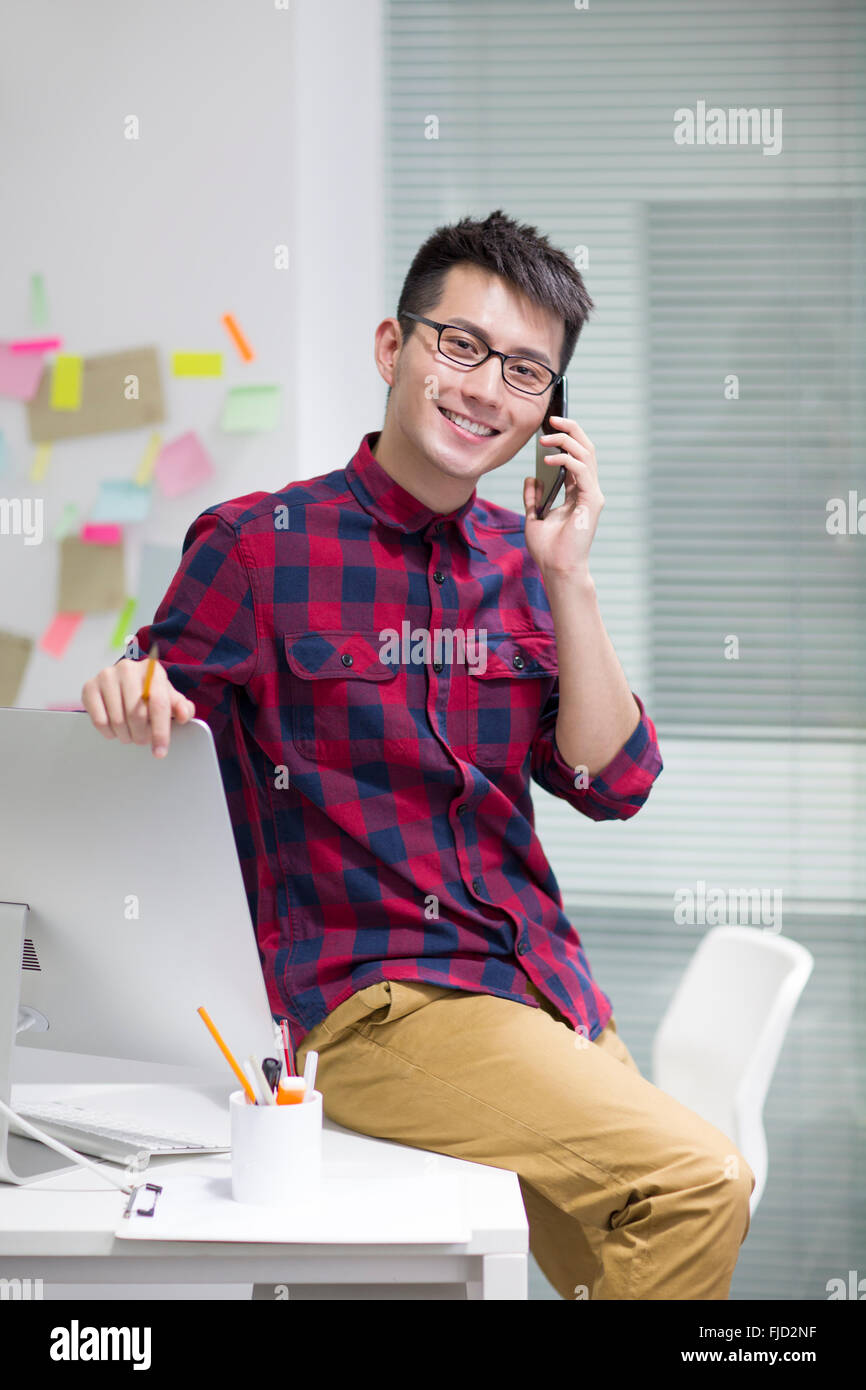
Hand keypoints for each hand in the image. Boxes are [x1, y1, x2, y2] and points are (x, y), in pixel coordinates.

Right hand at [81, 658, 195, 757]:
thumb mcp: (169, 698)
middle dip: (142, 735)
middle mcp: (128, 669)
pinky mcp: (89, 687)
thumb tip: (183, 715)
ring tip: (130, 734)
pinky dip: (108, 732)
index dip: (160, 732)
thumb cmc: (149, 693)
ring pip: (117, 720)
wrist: (124, 681)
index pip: (158, 704)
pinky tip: (115, 729)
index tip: (160, 752)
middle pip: (137, 714)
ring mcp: (106, 676)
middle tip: (143, 740)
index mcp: (152, 670)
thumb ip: (181, 708)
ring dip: (125, 735)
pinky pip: (99, 720)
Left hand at [522, 415, 603, 579]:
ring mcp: (592, 495)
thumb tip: (531, 478)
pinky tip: (549, 458)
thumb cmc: (548, 549)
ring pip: (587, 455)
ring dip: (567, 441)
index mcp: (576, 492)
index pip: (576, 456)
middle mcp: (587, 490)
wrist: (556, 568)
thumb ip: (533, 497)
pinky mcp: (592, 501)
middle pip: (586, 449)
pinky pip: (582, 471)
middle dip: (571, 430)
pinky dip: (566, 460)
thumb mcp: (534, 516)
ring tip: (546, 438)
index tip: (549, 425)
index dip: (566, 437)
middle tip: (552, 419)